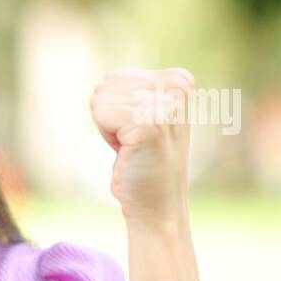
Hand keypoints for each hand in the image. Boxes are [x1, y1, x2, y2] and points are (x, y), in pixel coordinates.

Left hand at [89, 67, 194, 227]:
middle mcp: (177, 86)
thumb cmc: (145, 160)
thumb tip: (105, 79)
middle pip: (106, 85)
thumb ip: (132, 90)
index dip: (117, 107)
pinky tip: (129, 152)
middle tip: (135, 141)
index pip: (114, 77)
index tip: (138, 130)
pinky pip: (100, 113)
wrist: (158, 203)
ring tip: (134, 146)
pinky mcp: (149, 123)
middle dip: (111, 116)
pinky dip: (107, 136)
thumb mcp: (144, 114)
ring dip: (109, 128)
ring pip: (100, 99)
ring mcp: (165, 104)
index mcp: (179, 80)